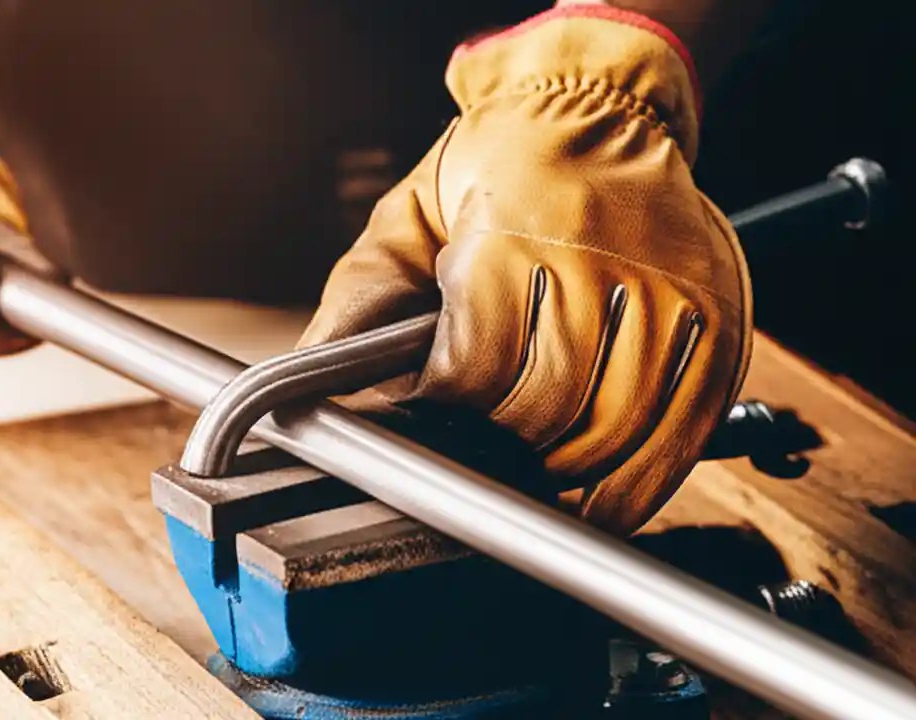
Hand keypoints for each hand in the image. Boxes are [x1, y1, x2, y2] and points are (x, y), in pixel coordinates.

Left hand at [301, 6, 751, 534]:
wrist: (597, 109)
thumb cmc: (494, 170)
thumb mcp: (405, 220)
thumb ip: (359, 300)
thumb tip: (308, 375)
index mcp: (512, 233)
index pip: (474, 368)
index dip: (444, 409)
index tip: (432, 413)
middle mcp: (599, 260)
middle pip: (542, 410)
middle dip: (499, 448)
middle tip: (481, 447)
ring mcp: (668, 291)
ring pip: (608, 431)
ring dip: (562, 473)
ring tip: (533, 468)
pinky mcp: (717, 318)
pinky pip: (678, 433)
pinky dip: (633, 484)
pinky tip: (597, 496)